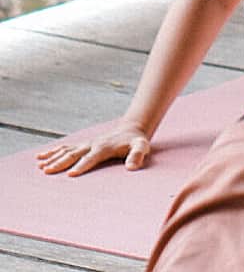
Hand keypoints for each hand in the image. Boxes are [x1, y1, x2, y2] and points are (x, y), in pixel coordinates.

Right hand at [36, 122, 150, 175]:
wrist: (130, 130)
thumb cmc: (136, 142)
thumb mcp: (141, 147)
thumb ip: (138, 155)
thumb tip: (132, 168)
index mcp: (104, 147)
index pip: (91, 158)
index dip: (82, 166)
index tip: (71, 175)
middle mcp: (92, 145)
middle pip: (74, 154)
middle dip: (61, 163)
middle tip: (47, 171)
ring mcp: (86, 144)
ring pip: (66, 151)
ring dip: (53, 158)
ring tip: (40, 167)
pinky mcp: (82, 145)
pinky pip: (65, 147)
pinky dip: (52, 151)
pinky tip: (40, 157)